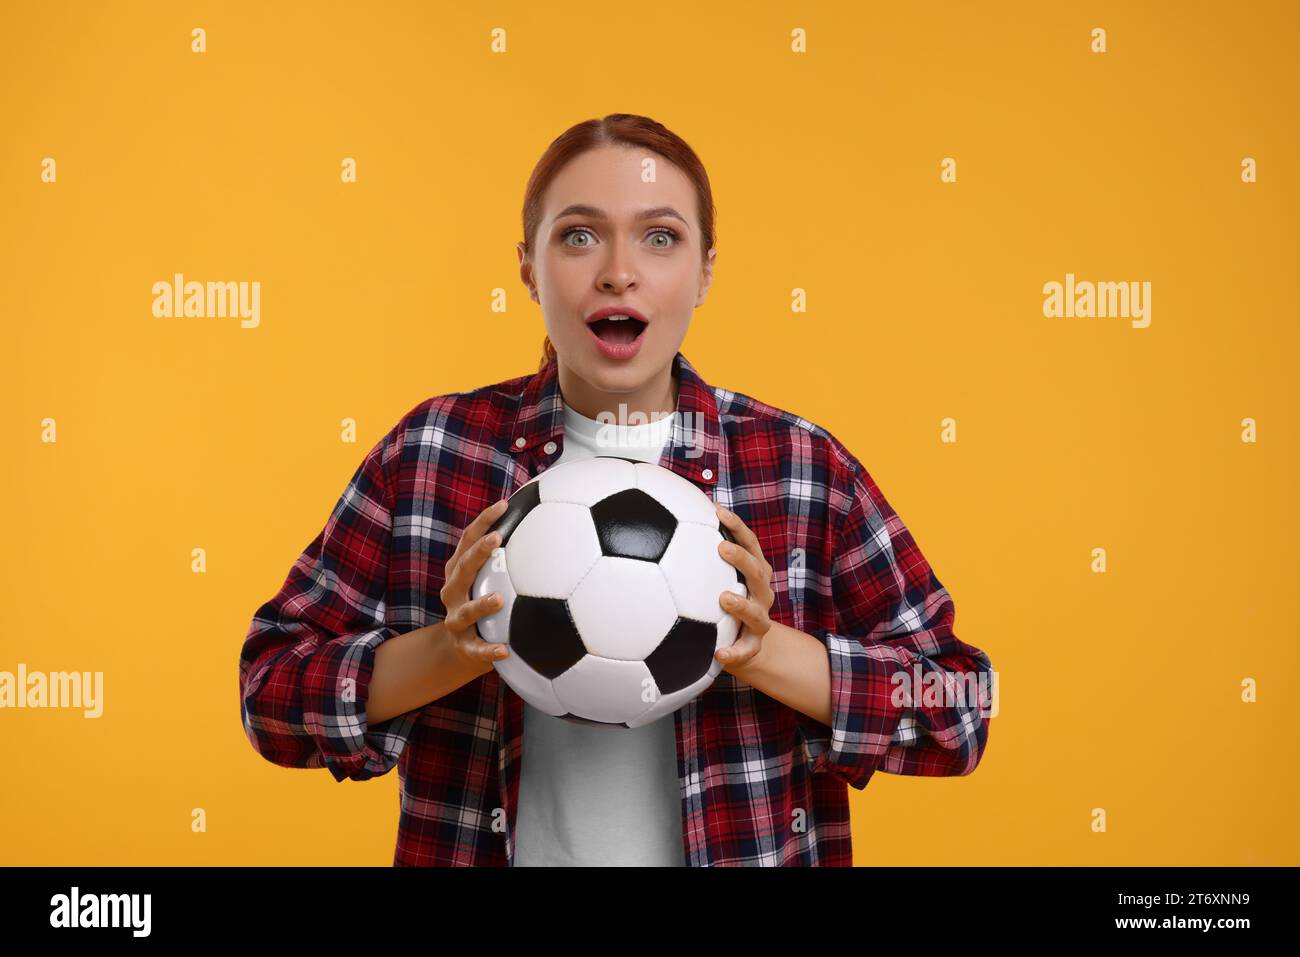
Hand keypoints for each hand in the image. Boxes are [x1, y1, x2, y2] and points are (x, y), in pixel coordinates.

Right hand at [439, 498, 512, 675]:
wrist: (463, 648)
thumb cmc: (484, 603)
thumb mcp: (490, 578)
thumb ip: (510, 556)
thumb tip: (546, 520)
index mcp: (459, 571)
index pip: (467, 539)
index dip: (483, 521)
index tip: (504, 504)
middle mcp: (453, 592)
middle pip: (462, 568)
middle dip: (478, 552)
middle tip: (498, 539)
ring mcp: (456, 619)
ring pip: (465, 611)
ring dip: (480, 604)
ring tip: (499, 598)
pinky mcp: (464, 647)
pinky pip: (476, 650)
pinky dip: (489, 651)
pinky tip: (505, 651)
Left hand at [713, 504, 774, 674]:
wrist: (744, 645)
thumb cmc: (724, 604)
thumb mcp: (717, 578)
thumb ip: (699, 554)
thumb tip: (669, 519)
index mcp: (754, 574)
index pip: (750, 544)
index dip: (737, 527)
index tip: (718, 511)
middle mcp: (761, 594)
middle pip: (758, 573)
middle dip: (742, 559)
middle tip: (723, 548)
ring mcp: (760, 621)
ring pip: (758, 614)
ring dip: (743, 605)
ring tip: (725, 598)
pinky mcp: (753, 647)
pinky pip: (745, 652)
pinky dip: (734, 653)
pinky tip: (719, 654)